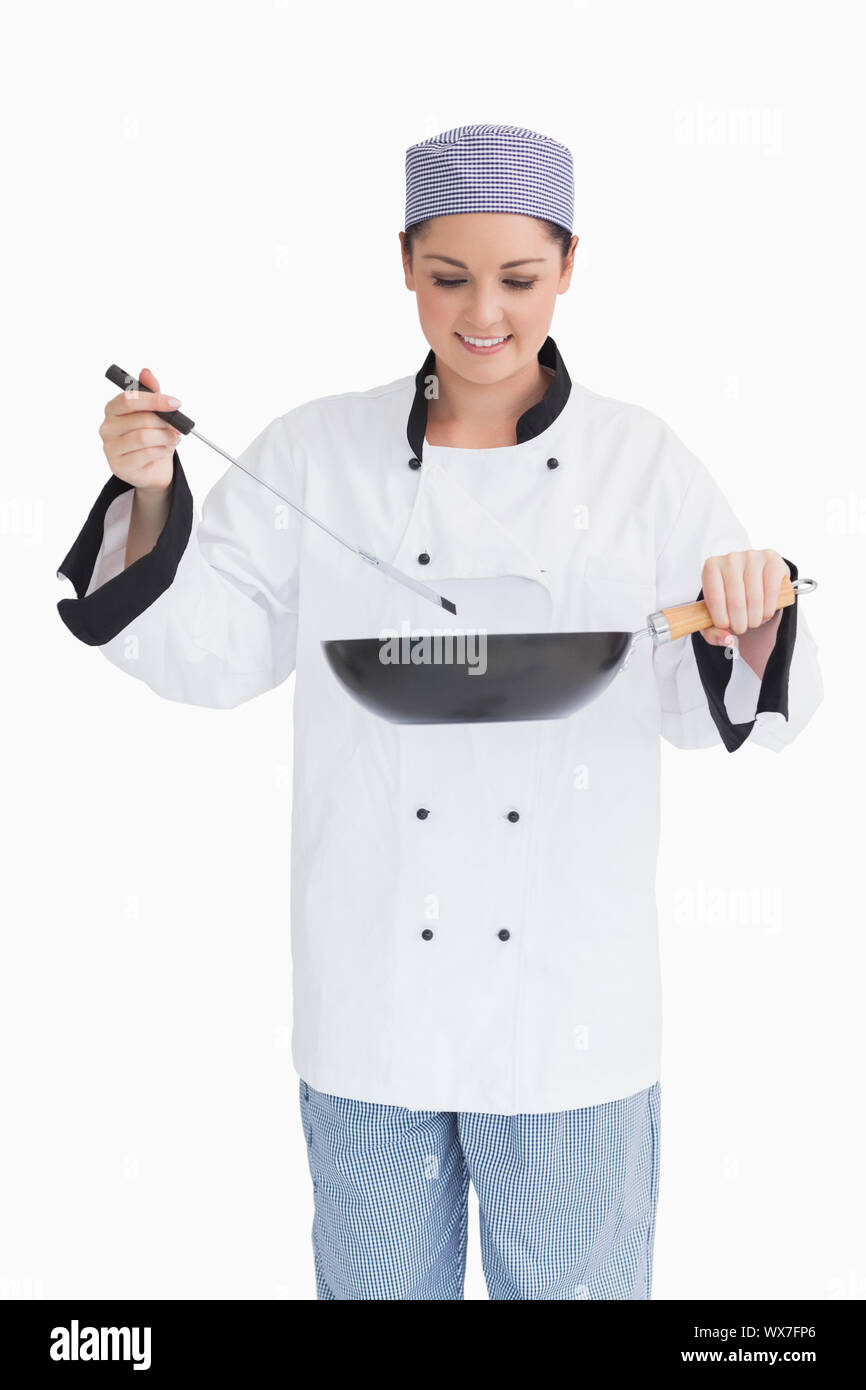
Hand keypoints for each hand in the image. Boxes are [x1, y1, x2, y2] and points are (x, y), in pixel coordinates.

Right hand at [98, 366, 181, 492]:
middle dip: (165, 423)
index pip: (130, 399)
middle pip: (141, 419)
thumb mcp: (155, 412)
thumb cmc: (152, 436)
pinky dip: (161, 451)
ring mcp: (110, 448)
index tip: (175, 403)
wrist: (153, 467)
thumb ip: (151, 392)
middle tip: (177, 427)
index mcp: (113, 409)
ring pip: (143, 437)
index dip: (155, 400)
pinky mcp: (118, 465)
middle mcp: (107, 427)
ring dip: (166, 437)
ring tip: (173, 439)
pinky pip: (145, 454)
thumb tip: (146, 372)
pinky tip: (164, 450)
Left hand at [700, 549, 789, 675]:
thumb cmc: (729, 597)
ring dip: (755, 618)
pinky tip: (765, 613)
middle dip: (740, 623)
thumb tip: (729, 641)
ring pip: (755, 598)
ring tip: (753, 621)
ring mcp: (752, 557)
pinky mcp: (772, 560)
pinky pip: (772, 590)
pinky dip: (769, 608)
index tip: (726, 626)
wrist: (751, 579)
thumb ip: (714, 633)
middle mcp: (730, 558)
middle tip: (742, 627)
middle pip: (736, 601)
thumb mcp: (714, 616)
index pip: (715, 598)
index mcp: (711, 567)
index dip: (722, 620)